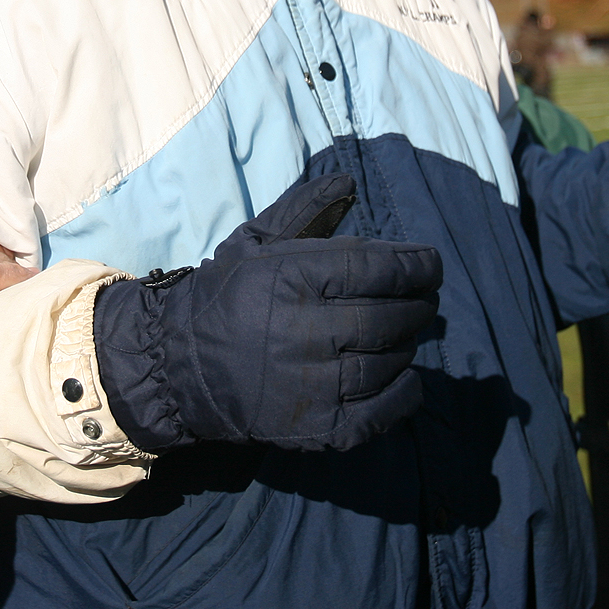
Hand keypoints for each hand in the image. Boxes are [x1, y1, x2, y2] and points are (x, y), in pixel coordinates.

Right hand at [94, 173, 442, 452]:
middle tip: (422, 299)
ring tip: (400, 333)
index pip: (380, 268)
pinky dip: (404, 392)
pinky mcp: (317, 427)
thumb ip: (304, 210)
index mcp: (292, 278)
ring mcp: (313, 385)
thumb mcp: (256, 242)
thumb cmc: (226, 295)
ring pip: (390, 361)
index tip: (430, 265)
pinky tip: (403, 376)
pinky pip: (383, 411)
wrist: (178, 366)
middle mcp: (306, 331)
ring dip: (407, 344)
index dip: (418, 265)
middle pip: (392, 316)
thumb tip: (349, 181)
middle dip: (419, 304)